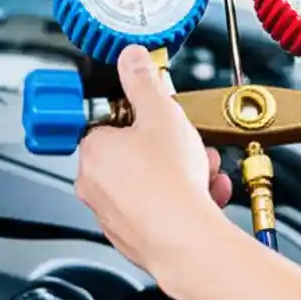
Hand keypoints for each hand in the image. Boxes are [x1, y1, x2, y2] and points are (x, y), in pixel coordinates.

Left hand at [75, 45, 233, 272]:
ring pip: (150, 182)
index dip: (142, 116)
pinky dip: (182, 200)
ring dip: (182, 172)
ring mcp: (113, 214)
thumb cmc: (168, 183)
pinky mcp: (134, 237)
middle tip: (190, 143)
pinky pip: (159, 210)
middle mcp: (94, 184)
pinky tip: (207, 194)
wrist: (185, 241)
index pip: (110, 121)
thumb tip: (131, 58)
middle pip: (134, 153)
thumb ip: (144, 80)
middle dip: (169, 145)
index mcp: (93, 150)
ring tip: (206, 169)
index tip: (159, 117)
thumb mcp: (161, 113)